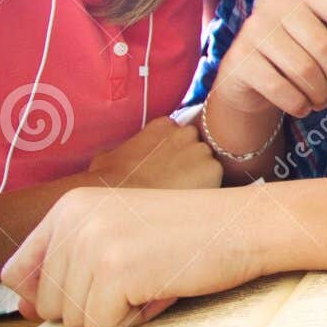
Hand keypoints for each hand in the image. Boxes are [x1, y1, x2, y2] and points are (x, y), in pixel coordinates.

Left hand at [1, 186, 267, 326]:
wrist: (246, 225)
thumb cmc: (191, 234)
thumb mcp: (121, 234)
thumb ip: (70, 264)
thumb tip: (24, 310)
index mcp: (70, 205)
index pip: (18, 272)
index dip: (50, 294)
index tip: (93, 287)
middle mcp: (74, 220)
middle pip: (48, 304)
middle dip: (95, 303)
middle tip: (142, 274)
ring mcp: (93, 244)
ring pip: (76, 319)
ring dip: (118, 311)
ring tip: (154, 278)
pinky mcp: (116, 271)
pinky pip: (104, 326)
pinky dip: (136, 319)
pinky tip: (163, 288)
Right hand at [87, 118, 221, 189]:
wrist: (120, 198)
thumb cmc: (110, 181)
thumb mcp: (110, 157)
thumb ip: (128, 149)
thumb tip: (122, 157)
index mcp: (163, 125)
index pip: (180, 134)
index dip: (176, 153)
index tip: (168, 166)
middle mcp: (186, 133)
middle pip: (198, 147)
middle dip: (190, 162)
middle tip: (176, 182)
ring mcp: (202, 150)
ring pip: (208, 163)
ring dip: (201, 177)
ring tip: (181, 194)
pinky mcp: (213, 169)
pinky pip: (216, 180)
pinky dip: (208, 189)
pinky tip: (190, 201)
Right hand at [214, 0, 326, 122]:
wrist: (248, 76)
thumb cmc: (297, 55)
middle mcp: (277, 3)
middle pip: (325, 46)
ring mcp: (254, 29)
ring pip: (304, 71)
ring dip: (322, 94)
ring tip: (323, 100)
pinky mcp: (239, 59)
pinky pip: (281, 89)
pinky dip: (299, 104)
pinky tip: (302, 106)